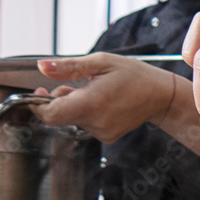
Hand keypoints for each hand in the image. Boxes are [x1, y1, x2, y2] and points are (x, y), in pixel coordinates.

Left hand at [31, 53, 174, 142]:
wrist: (161, 96)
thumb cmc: (133, 75)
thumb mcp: (101, 62)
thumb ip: (68, 67)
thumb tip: (43, 67)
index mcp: (92, 102)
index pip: (51, 115)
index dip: (38, 105)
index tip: (40, 92)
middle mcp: (97, 122)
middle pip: (60, 116)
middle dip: (59, 100)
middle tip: (75, 85)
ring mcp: (103, 132)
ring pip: (73, 120)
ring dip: (75, 106)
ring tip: (95, 92)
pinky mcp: (108, 137)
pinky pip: (86, 125)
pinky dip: (87, 114)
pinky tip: (103, 104)